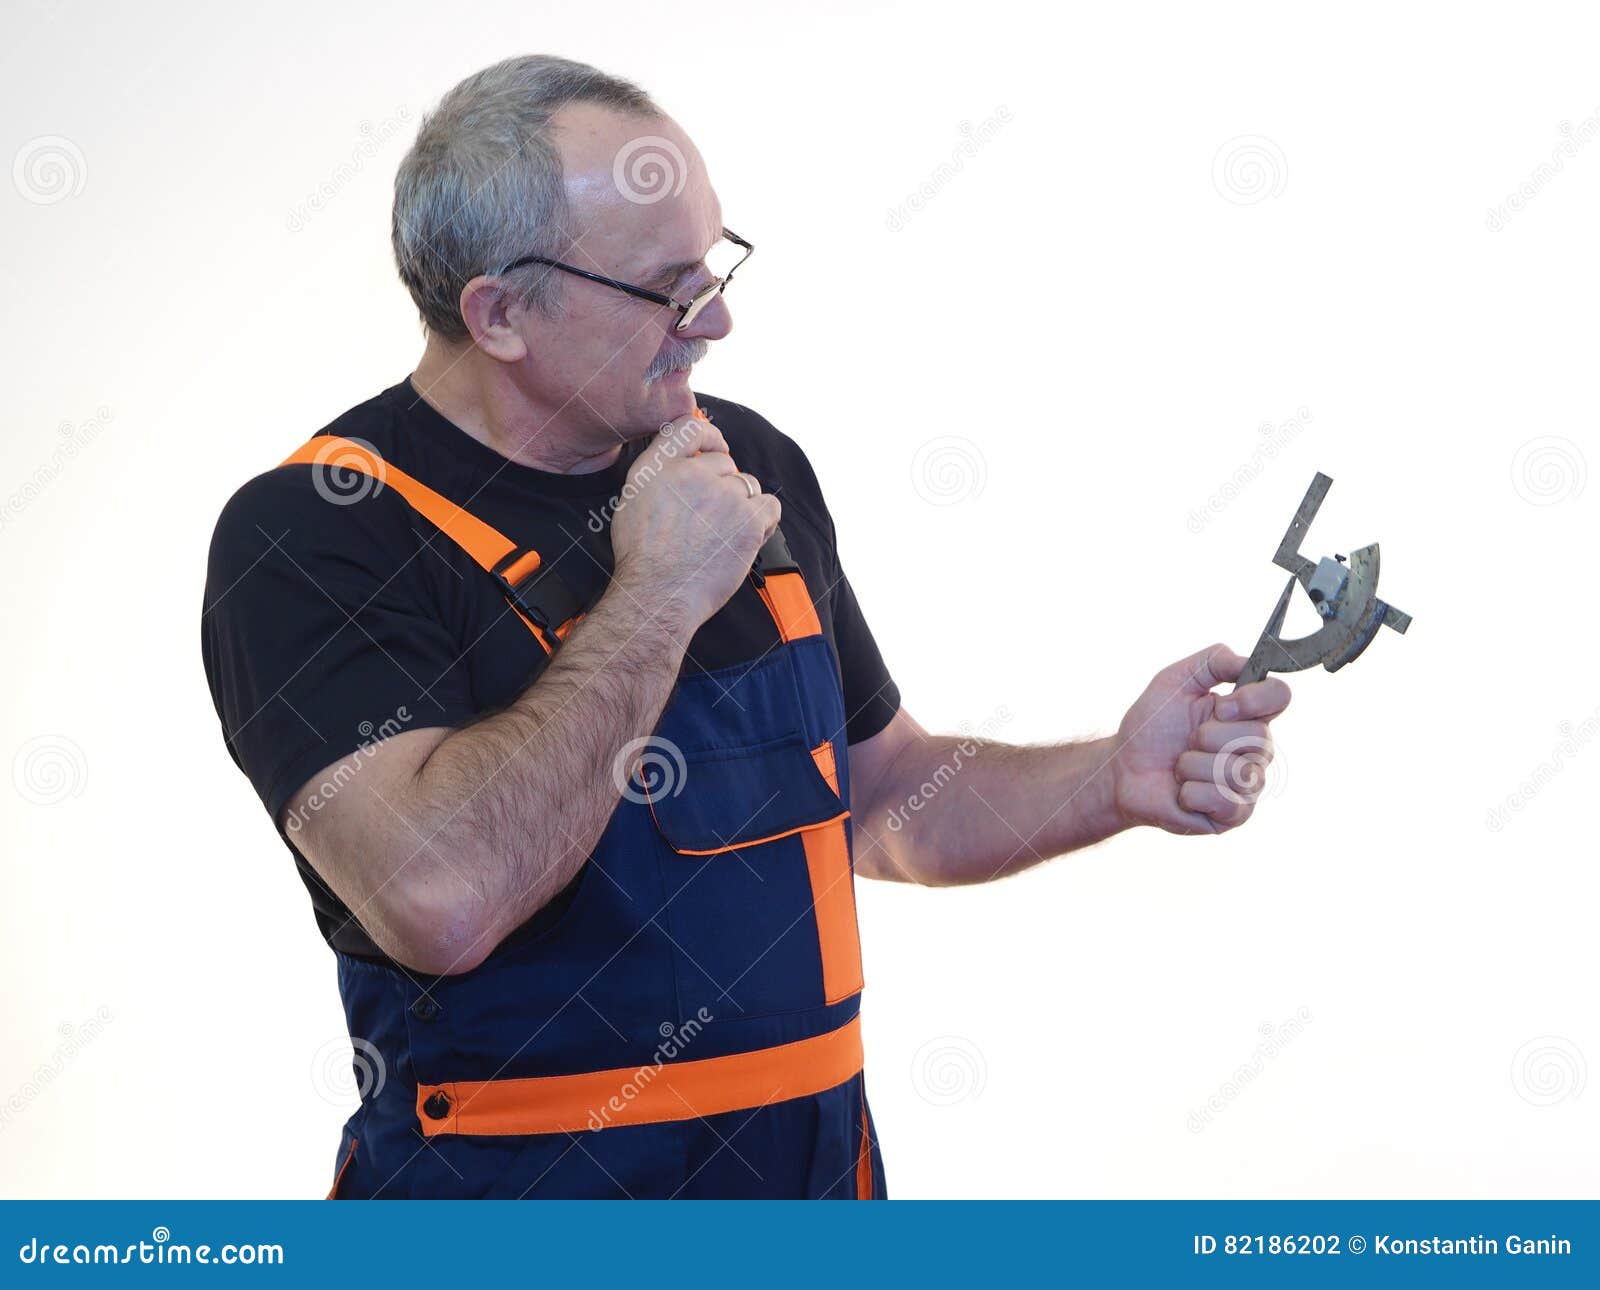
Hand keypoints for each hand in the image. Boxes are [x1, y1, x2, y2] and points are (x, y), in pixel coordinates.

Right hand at [609, 412, 780, 639]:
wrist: (658, 594)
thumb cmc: (644, 560)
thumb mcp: (634, 502)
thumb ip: (657, 475)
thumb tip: (681, 463)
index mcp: (658, 467)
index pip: (690, 427)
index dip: (710, 435)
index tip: (718, 448)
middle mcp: (691, 473)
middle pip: (725, 463)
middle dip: (724, 486)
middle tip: (713, 518)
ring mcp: (722, 494)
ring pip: (747, 486)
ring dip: (742, 505)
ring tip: (724, 534)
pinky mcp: (746, 519)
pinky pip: (769, 506)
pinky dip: (764, 521)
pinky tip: (748, 536)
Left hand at [1109, 643, 1291, 835]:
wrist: (1123, 769)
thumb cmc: (1151, 728)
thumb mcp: (1174, 681)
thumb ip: (1211, 662)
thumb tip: (1245, 659)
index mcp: (1247, 714)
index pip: (1280, 696)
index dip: (1254, 700)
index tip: (1220, 706)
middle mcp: (1256, 749)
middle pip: (1259, 736)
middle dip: (1208, 737)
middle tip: (1187, 741)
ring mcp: (1248, 784)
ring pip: (1238, 772)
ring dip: (1193, 766)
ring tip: (1180, 767)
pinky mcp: (1234, 815)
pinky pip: (1225, 802)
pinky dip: (1191, 793)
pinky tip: (1182, 791)